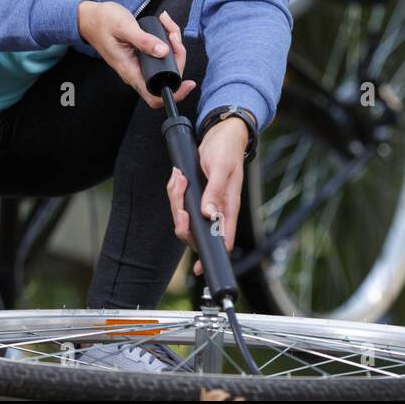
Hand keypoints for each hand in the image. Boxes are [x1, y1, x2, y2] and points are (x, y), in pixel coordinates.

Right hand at [77, 2, 196, 107]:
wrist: (89, 18)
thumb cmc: (102, 22)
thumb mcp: (123, 27)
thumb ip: (143, 40)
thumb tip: (163, 52)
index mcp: (130, 71)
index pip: (154, 96)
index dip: (174, 94)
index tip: (188, 84)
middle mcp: (136, 71)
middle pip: (167, 77)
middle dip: (178, 56)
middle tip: (173, 35)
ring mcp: (139, 64)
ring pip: (166, 63)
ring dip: (174, 46)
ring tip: (169, 27)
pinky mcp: (142, 56)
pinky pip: (161, 53)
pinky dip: (168, 41)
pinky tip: (166, 27)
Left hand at [166, 118, 246, 275]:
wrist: (221, 134)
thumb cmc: (227, 150)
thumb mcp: (222, 168)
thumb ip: (216, 192)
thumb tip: (209, 214)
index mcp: (229, 207)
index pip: (222, 240)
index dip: (210, 255)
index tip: (198, 269)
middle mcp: (217, 210)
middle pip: (195, 231)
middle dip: (182, 216)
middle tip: (180, 189)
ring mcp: (206, 204)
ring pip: (184, 217)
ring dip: (176, 199)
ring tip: (179, 178)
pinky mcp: (196, 195)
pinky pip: (180, 202)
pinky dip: (175, 192)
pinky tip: (178, 178)